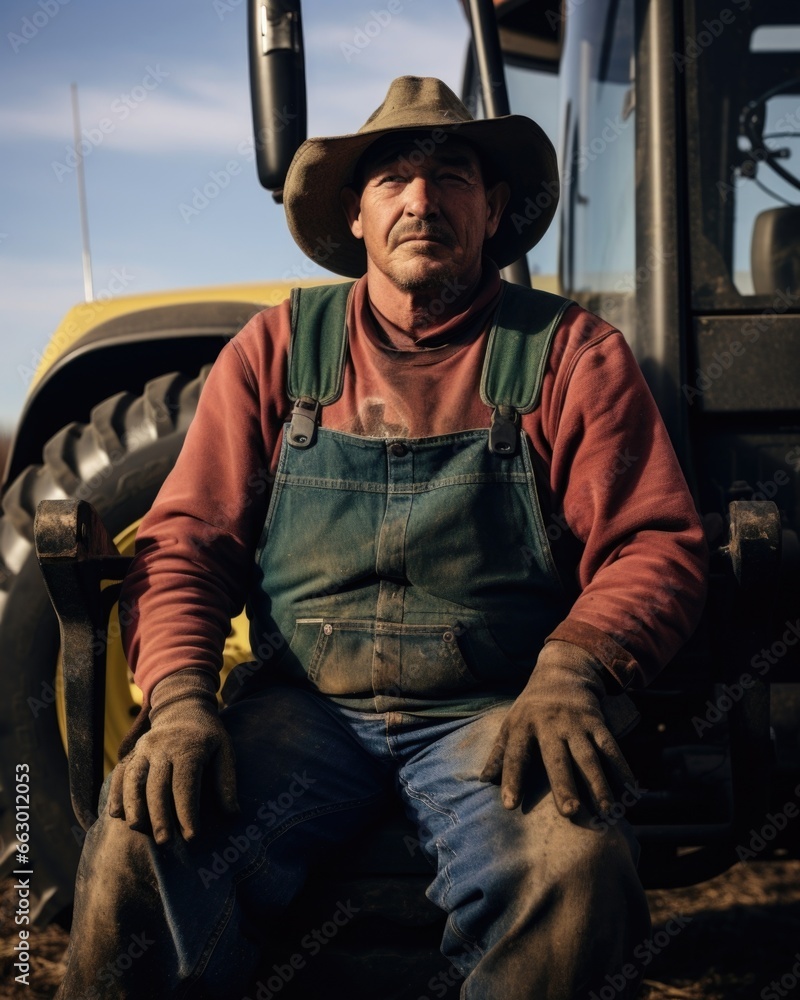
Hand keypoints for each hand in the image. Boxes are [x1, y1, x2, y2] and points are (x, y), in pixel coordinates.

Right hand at [108, 668, 238, 843]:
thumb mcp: (225, 751)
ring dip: (134, 806)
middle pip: (157, 785)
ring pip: (134, 779)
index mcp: (189, 748)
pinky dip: (117, 794)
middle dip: (160, 816)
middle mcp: (163, 747)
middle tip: (165, 842)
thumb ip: (227, 782)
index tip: (192, 837)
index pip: (185, 785)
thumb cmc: (208, 736)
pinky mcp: (132, 752)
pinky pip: (120, 773)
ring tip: (138, 830)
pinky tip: (117, 814)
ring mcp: (144, 749)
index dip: (187, 812)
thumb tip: (232, 814)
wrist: (183, 707)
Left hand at [480, 640, 634, 817]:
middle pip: (557, 758)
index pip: (515, 755)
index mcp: (523, 726)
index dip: (511, 779)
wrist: (561, 673)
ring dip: (599, 784)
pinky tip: (632, 792)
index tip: (509, 805)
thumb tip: (483, 780)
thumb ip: (498, 753)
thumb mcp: (510, 724)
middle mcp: (550, 725)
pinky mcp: (598, 724)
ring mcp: (576, 724)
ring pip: (589, 756)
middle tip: (570, 812)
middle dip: (564, 784)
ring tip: (607, 811)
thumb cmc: (531, 708)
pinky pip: (612, 749)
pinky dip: (623, 770)